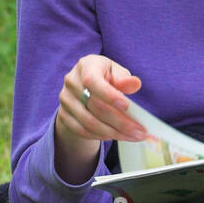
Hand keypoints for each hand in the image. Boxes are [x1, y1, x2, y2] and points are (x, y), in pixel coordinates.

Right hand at [54, 54, 144, 181]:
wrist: (84, 87)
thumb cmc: (106, 77)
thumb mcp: (116, 72)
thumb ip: (124, 78)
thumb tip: (135, 84)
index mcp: (86, 65)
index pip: (93, 81)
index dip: (109, 95)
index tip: (127, 107)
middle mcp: (72, 81)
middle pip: (95, 106)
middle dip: (120, 122)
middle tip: (140, 131)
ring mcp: (65, 99)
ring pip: (89, 122)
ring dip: (114, 133)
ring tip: (133, 136)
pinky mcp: (63, 115)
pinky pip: (82, 131)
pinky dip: (101, 137)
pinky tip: (117, 136)